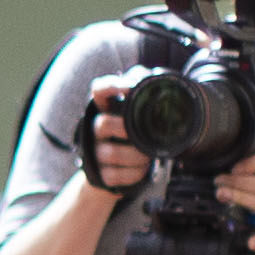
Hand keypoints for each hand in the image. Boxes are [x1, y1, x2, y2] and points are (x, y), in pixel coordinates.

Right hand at [79, 72, 150, 195]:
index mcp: (105, 109)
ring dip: (135, 156)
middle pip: (104, 124)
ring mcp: (95, 152)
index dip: (110, 86)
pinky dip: (133, 174)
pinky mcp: (99, 174)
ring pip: (111, 153)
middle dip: (127, 131)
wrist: (116, 172)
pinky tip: (142, 170)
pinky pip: (115, 175)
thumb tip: (159, 79)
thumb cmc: (131, 137)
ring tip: (149, 157)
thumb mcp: (137, 114)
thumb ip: (145, 93)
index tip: (128, 88)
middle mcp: (95, 128)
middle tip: (145, 135)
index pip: (99, 90)